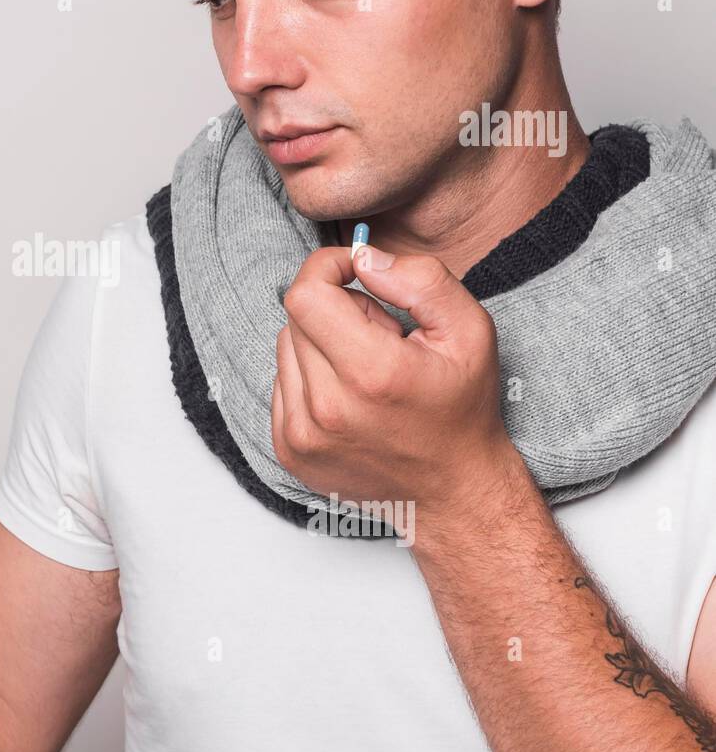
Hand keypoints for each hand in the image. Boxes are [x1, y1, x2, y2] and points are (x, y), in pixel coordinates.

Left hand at [272, 241, 528, 534]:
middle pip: (297, 318)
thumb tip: (362, 258)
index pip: (305, 293)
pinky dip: (310, 376)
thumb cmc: (463, 409)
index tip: (356, 273)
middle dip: (336, 310)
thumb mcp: (469, 331)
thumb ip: (420, 280)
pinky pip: (282, 382)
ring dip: (321, 344)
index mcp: (371, 374)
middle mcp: (327, 409)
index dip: (327, 268)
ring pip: (286, 347)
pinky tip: (349, 396)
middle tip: (381, 337)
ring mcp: (302, 435)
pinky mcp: (288, 450)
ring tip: (366, 371)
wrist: (453, 493)